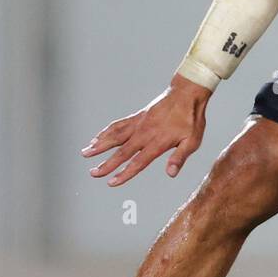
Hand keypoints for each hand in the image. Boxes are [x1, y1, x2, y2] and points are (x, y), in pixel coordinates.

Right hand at [83, 73, 209, 185]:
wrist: (187, 94)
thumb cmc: (192, 119)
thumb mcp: (193, 140)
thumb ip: (180, 157)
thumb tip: (171, 173)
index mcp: (158, 142)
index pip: (138, 162)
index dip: (124, 173)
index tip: (111, 182)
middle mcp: (144, 133)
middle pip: (122, 152)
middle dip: (106, 164)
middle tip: (93, 173)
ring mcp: (139, 124)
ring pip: (115, 136)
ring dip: (99, 145)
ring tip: (85, 154)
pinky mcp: (137, 116)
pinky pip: (118, 125)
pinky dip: (106, 132)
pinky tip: (96, 138)